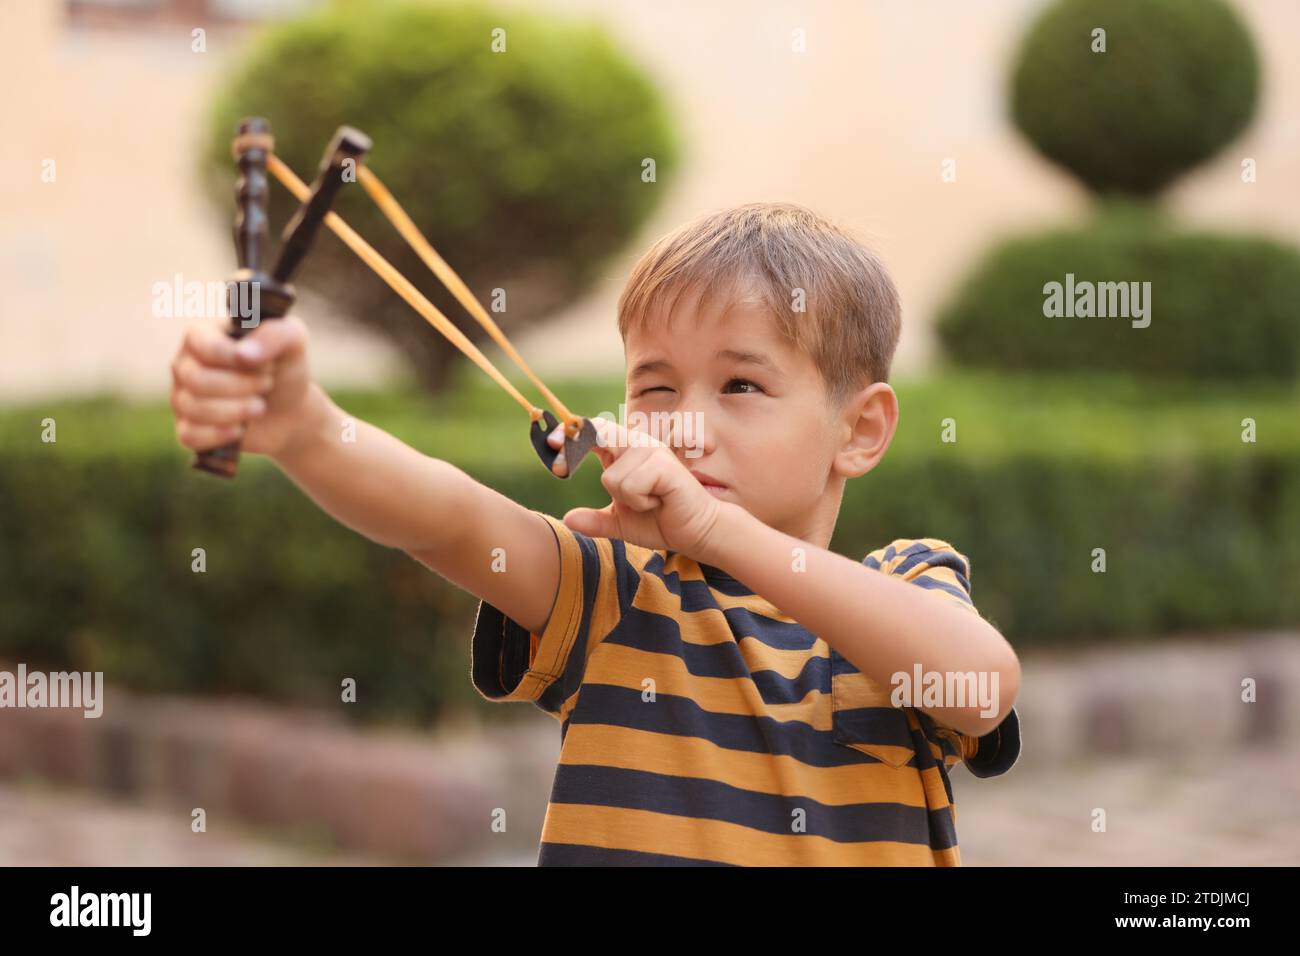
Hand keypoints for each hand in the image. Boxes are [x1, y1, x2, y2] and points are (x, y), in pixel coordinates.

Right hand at [170, 316, 320, 458]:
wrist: (289, 410)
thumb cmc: (284, 369)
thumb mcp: (292, 341)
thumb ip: (273, 335)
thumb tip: (242, 355)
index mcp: (202, 335)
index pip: (202, 345)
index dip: (233, 358)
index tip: (265, 365)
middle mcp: (185, 364)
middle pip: (196, 379)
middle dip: (240, 386)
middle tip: (267, 385)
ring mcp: (182, 396)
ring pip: (193, 408)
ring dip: (235, 411)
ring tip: (260, 407)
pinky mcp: (187, 427)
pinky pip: (189, 435)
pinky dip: (219, 435)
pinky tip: (240, 429)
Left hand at [549, 416, 728, 559]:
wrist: (694, 532)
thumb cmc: (660, 521)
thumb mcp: (619, 524)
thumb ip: (594, 521)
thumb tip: (567, 519)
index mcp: (624, 453)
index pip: (593, 433)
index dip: (570, 435)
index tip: (549, 445)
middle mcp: (637, 445)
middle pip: (596, 435)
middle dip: (574, 450)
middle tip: (559, 467)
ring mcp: (651, 452)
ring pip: (611, 477)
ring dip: (626, 500)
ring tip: (649, 501)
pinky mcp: (664, 465)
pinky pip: (630, 485)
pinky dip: (640, 501)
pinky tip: (659, 501)